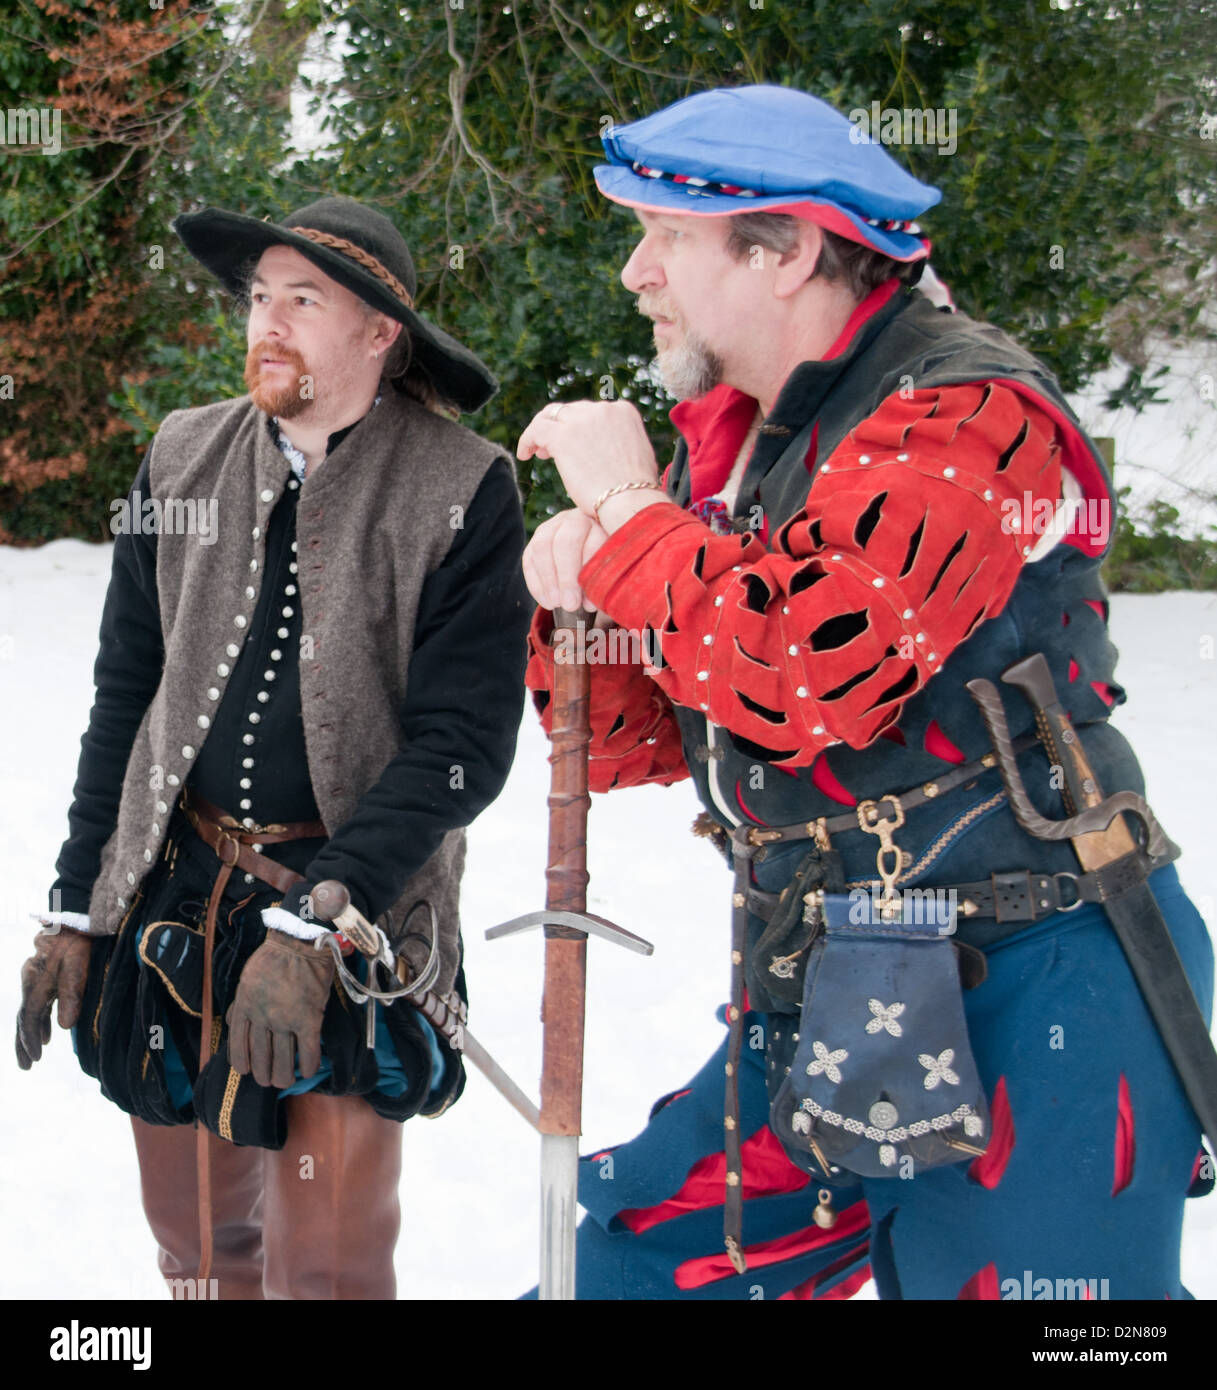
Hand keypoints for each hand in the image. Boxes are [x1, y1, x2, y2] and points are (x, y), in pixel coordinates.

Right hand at [16, 927, 91, 1069]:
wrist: (79, 915)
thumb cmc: (81, 940)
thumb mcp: (79, 964)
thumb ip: (72, 993)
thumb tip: (64, 1026)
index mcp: (36, 979)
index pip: (30, 1016)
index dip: (30, 1038)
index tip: (35, 1058)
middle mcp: (30, 977)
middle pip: (22, 1016)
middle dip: (23, 1042)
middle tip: (26, 1065)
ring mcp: (34, 975)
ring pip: (27, 1010)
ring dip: (29, 1033)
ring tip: (33, 1055)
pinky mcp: (43, 973)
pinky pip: (35, 1001)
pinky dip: (38, 1019)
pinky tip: (47, 1032)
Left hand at [226, 929, 334, 1088]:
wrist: (301, 942)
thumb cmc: (274, 957)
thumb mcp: (247, 979)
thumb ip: (239, 1003)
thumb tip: (229, 1022)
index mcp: (244, 1006)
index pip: (238, 1045)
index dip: (241, 1063)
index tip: (246, 1071)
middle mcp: (262, 1017)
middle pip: (260, 1057)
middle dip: (263, 1075)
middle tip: (268, 1080)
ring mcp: (285, 1020)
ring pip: (282, 1060)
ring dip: (283, 1076)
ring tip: (285, 1082)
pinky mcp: (309, 1019)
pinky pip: (307, 1051)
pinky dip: (307, 1065)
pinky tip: (308, 1071)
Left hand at [516, 400, 662, 520]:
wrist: (632, 501)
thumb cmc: (636, 491)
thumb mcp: (635, 454)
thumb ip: (618, 443)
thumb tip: (604, 452)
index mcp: (623, 411)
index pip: (592, 412)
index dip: (577, 426)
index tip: (572, 444)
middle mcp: (603, 409)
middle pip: (571, 411)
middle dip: (560, 428)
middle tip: (549, 450)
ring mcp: (582, 420)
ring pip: (551, 416)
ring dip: (542, 433)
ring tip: (536, 452)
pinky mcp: (562, 436)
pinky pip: (536, 430)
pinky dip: (527, 440)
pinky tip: (525, 455)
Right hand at [523, 509, 610, 612]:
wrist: (593, 556)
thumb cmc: (609, 567)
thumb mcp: (615, 569)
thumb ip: (605, 581)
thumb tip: (591, 604)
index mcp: (602, 522)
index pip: (594, 543)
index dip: (590, 575)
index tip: (590, 605)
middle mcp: (576, 519)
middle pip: (566, 542)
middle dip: (566, 577)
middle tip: (570, 605)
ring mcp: (554, 525)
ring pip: (543, 547)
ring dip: (548, 581)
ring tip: (556, 604)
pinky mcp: (537, 537)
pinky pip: (529, 559)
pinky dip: (536, 584)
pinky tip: (547, 602)